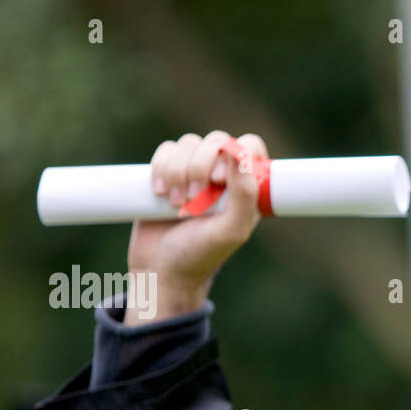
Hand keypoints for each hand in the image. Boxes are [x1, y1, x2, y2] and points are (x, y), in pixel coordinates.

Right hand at [125, 130, 267, 323]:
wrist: (160, 269)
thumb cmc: (201, 254)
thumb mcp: (230, 231)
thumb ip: (245, 195)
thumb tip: (240, 153)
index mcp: (246, 188)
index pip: (250, 146)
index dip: (234, 153)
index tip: (219, 180)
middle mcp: (223, 177)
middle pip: (216, 140)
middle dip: (200, 166)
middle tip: (193, 200)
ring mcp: (195, 172)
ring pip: (188, 144)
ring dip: (177, 172)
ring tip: (176, 205)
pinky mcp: (168, 172)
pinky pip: (166, 150)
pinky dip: (160, 168)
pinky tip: (160, 194)